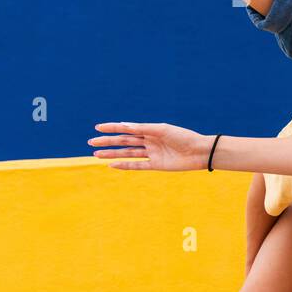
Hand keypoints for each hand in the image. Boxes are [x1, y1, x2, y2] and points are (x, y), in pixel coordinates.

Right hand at [89, 122, 212, 170]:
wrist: (199, 152)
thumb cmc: (183, 137)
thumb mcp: (162, 130)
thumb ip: (143, 128)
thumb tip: (124, 125)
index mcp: (151, 130)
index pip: (128, 129)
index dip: (113, 128)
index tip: (97, 127)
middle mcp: (150, 141)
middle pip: (124, 141)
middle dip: (108, 142)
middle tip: (91, 142)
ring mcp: (152, 154)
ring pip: (128, 153)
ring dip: (112, 154)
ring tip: (96, 154)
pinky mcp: (156, 165)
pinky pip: (137, 165)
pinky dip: (125, 165)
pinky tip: (112, 165)